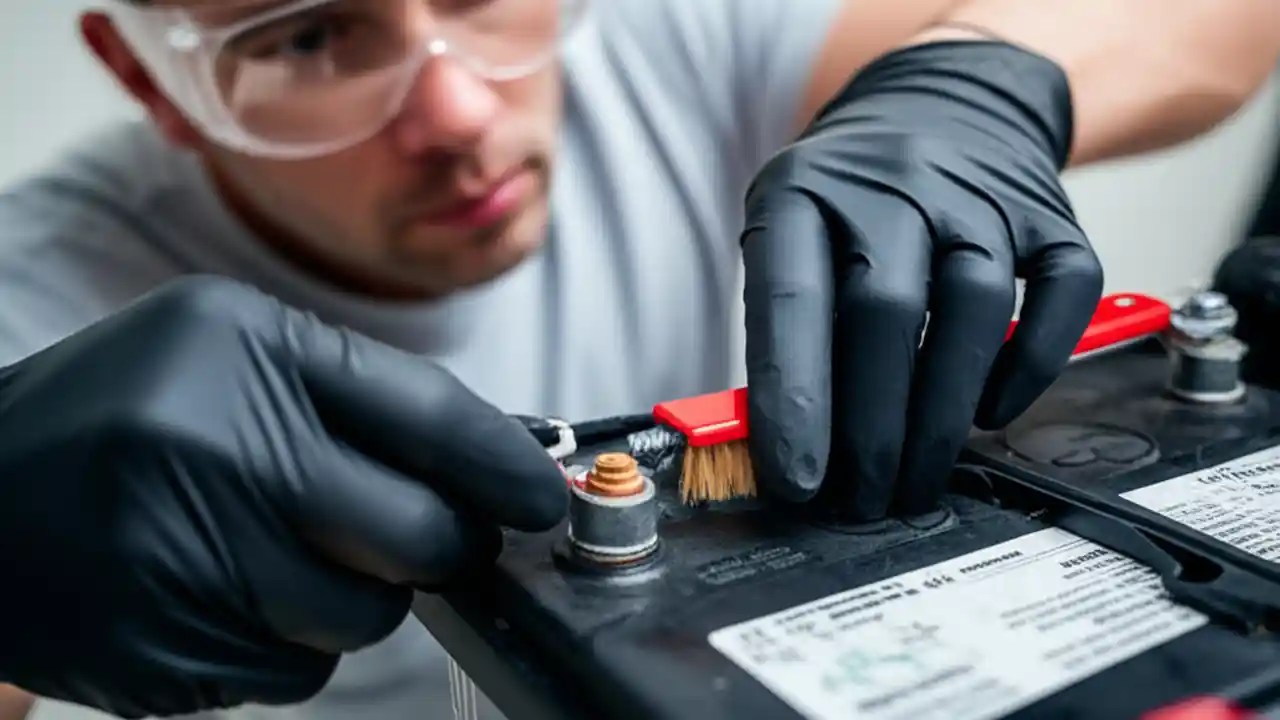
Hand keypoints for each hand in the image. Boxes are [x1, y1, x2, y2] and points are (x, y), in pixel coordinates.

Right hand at [0, 277, 566, 717]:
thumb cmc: (123, 412)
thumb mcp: (230, 350)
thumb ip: (362, 398)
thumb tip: (500, 460)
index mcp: (243, 348)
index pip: (427, 416)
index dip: (505, 467)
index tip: (545, 500)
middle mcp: (214, 447)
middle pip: (415, 538)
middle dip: (442, 548)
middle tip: (429, 539)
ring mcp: (182, 559)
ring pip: (362, 618)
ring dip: (353, 598)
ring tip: (276, 549)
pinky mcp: (161, 652)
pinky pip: (291, 673)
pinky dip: (284, 642)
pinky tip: (222, 592)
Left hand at [741, 39, 1102, 519]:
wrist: (943, 106)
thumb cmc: (851, 202)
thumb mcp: (788, 236)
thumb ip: (783, 331)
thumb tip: (782, 453)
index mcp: (804, 192)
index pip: (791, 297)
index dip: (793, 397)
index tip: (798, 477)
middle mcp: (892, 184)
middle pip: (884, 310)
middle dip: (871, 427)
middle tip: (863, 499)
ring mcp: (979, 193)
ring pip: (973, 307)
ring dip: (943, 412)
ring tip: (917, 478)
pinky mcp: (1050, 214)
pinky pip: (1060, 293)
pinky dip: (1029, 367)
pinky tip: (991, 411)